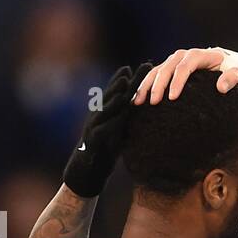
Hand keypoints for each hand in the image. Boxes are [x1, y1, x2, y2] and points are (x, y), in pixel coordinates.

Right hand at [62, 62, 151, 197]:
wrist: (86, 173)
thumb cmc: (105, 152)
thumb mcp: (121, 134)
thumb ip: (131, 121)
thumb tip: (150, 113)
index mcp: (109, 113)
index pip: (123, 93)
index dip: (135, 79)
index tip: (149, 64)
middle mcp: (100, 115)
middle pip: (115, 94)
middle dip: (127, 80)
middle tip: (141, 66)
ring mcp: (94, 126)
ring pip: (105, 107)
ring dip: (115, 93)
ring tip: (125, 80)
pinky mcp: (91, 141)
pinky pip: (101, 128)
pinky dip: (109, 120)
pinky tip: (117, 115)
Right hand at [133, 47, 237, 104]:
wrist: (230, 64)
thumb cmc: (235, 70)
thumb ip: (232, 78)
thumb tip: (221, 87)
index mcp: (200, 54)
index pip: (185, 66)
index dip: (177, 81)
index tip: (172, 98)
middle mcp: (185, 55)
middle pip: (168, 67)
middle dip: (159, 85)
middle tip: (153, 102)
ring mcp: (176, 61)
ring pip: (157, 70)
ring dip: (147, 85)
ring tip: (138, 102)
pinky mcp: (171, 68)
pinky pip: (155, 75)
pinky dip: (145, 85)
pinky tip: (137, 99)